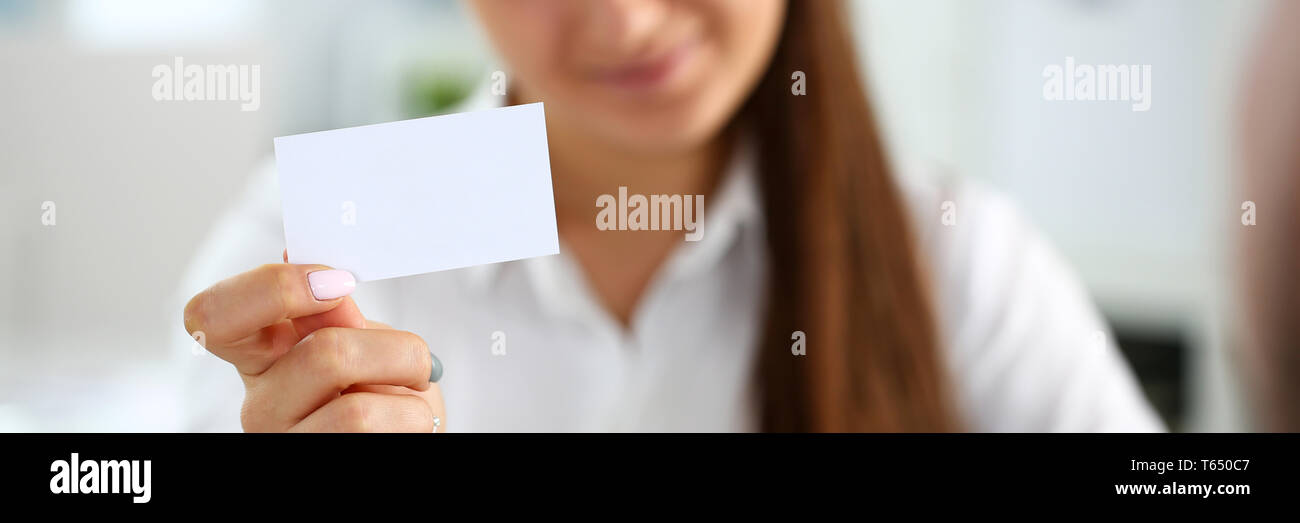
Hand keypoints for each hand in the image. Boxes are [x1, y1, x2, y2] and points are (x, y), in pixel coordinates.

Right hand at [183, 262, 443, 431]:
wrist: (404, 435)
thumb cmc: (382, 391)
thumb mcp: (363, 343)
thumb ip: (339, 314)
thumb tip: (316, 268)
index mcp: (261, 357)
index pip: (213, 315)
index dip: (273, 288)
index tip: (337, 283)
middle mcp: (261, 404)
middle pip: (324, 356)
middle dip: (397, 351)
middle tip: (417, 362)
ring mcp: (287, 440)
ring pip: (358, 411)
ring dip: (410, 397)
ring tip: (412, 398)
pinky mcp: (320, 462)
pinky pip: (379, 433)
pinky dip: (415, 419)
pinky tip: (405, 424)